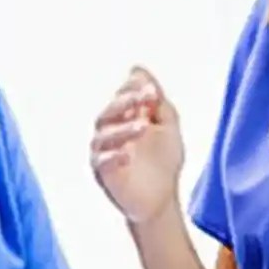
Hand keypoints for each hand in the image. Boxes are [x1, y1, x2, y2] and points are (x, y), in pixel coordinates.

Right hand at [90, 66, 184, 224]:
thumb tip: (138, 70)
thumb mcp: (167, 126)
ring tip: (143, 127)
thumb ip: (157, 101)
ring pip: (104, 135)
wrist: (162, 199)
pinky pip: (101, 161)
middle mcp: (110, 131)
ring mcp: (103, 151)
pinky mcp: (102, 172)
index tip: (150, 89)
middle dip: (125, 103)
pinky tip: (127, 154)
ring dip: (123, 129)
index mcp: (125, 117)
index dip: (133, 90)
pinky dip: (113, 156)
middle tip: (143, 98)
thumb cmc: (163, 161)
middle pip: (108, 112)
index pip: (122, 96)